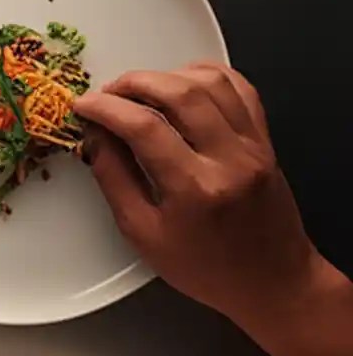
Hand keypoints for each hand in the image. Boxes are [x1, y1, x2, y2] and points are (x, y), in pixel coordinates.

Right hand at [74, 62, 321, 321]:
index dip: (105, 108)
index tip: (84, 105)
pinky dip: (208, 75)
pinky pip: (241, 88)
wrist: (272, 281)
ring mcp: (252, 146)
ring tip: (140, 88)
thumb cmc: (206, 268)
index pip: (143, 127)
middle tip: (107, 93)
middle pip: (178, 93)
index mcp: (194, 189)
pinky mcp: (265, 141)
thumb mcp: (143, 234)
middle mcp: (229, 160)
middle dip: (133, 83)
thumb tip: (94, 136)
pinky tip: (182, 84)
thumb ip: (115, 179)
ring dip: (167, 74)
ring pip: (211, 82)